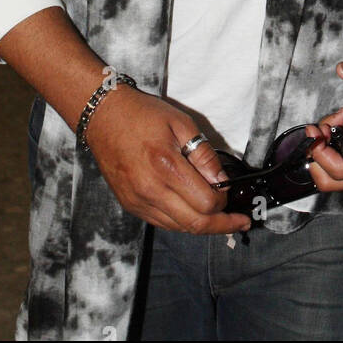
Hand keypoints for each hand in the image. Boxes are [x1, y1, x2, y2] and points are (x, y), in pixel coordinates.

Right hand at [85, 87, 250, 235]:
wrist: (103, 116)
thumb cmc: (143, 115)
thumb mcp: (181, 123)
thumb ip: (204, 155)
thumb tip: (221, 182)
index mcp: (166, 167)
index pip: (206, 203)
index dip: (224, 202)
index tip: (231, 193)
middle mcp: (150, 190)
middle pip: (195, 224)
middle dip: (221, 225)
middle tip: (239, 222)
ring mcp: (138, 201)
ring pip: (179, 228)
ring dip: (202, 226)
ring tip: (219, 218)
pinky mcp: (130, 205)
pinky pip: (162, 223)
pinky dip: (181, 221)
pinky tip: (192, 211)